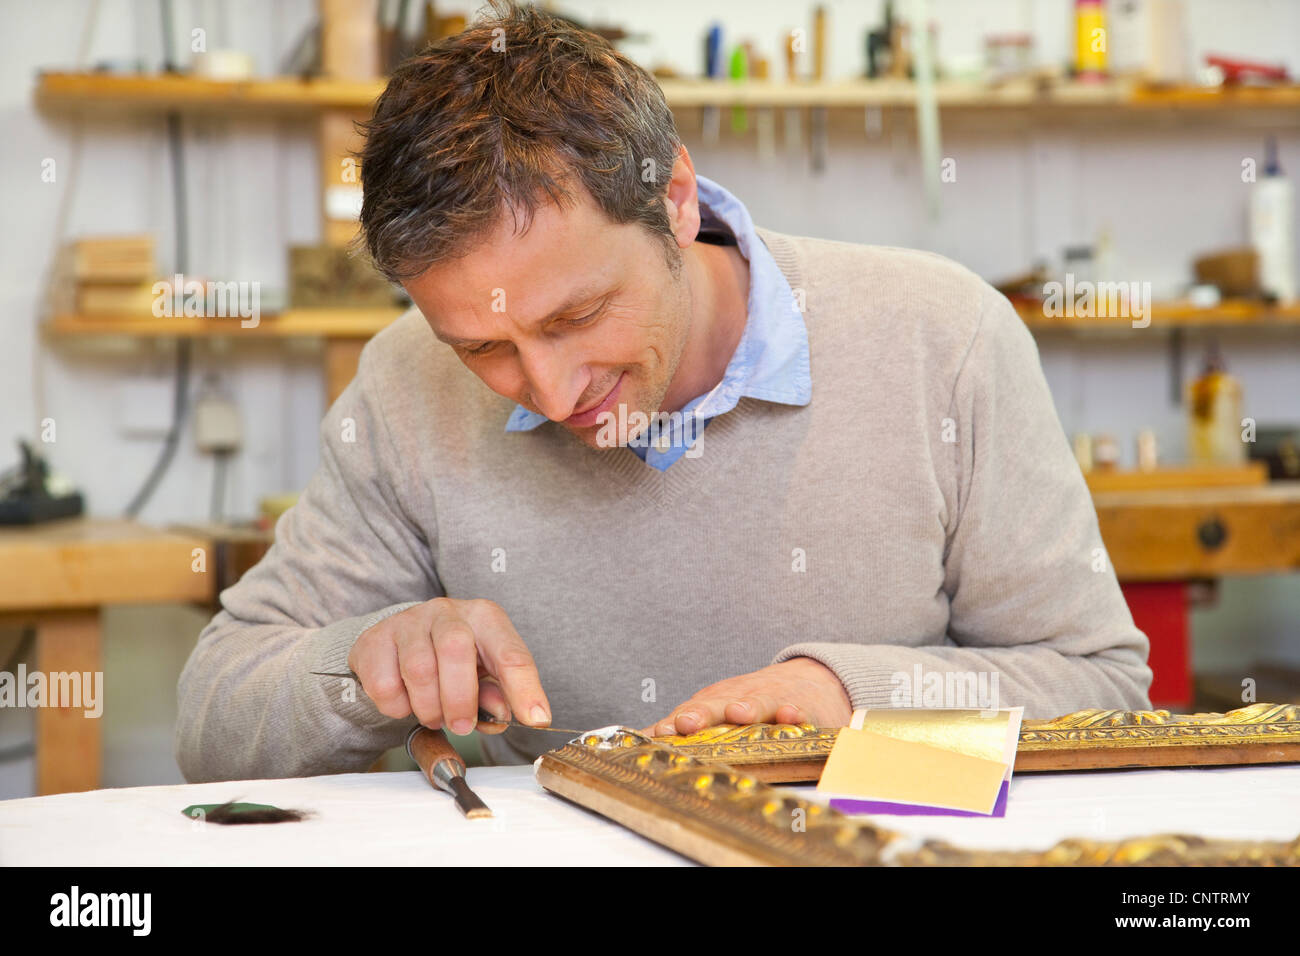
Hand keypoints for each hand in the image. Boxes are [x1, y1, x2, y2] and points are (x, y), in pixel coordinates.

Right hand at [347, 597, 550, 736]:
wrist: (399, 644)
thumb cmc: (451, 662)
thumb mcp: (483, 675)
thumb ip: (497, 696)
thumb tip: (502, 714)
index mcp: (485, 618)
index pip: (511, 653)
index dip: (525, 689)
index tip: (536, 719)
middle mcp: (448, 611)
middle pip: (456, 649)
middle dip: (460, 699)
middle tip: (461, 726)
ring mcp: (408, 621)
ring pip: (418, 669)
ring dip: (429, 707)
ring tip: (434, 715)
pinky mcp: (375, 640)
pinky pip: (385, 683)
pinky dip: (398, 707)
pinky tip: (407, 701)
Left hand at [641, 658, 852, 736]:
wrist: (808, 680)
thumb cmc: (752, 703)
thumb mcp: (718, 711)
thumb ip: (684, 725)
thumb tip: (643, 737)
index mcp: (715, 704)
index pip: (689, 713)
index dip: (674, 723)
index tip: (659, 732)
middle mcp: (738, 700)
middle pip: (717, 705)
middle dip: (701, 713)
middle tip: (686, 723)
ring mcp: (770, 701)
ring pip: (757, 703)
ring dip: (747, 707)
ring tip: (738, 713)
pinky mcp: (802, 707)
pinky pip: (800, 710)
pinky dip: (795, 712)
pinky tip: (791, 716)